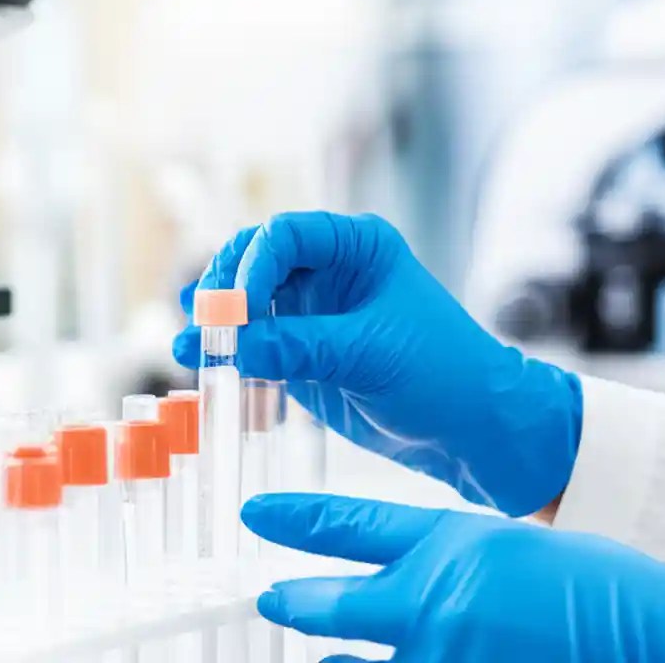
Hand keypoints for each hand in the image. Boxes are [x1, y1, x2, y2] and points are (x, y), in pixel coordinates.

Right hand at [174, 212, 581, 515]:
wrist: (472, 429)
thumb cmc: (445, 373)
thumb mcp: (371, 355)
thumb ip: (301, 347)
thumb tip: (232, 346)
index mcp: (357, 246)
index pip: (287, 235)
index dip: (255, 264)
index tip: (242, 307)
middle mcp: (328, 271)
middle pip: (253, 261)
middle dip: (226, 289)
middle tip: (209, 323)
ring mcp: (309, 314)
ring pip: (244, 304)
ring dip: (216, 321)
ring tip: (191, 345)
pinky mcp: (299, 355)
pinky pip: (251, 346)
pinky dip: (225, 352)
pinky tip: (200, 360)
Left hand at [244, 493, 664, 662]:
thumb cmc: (611, 594)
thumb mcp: (525, 549)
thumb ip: (458, 562)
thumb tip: (410, 583)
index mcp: (455, 543)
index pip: (351, 526)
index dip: (297, 520)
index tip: (256, 513)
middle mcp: (434, 602)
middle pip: (331, 604)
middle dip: (293, 600)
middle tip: (269, 597)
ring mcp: (441, 659)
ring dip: (328, 661)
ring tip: (313, 655)